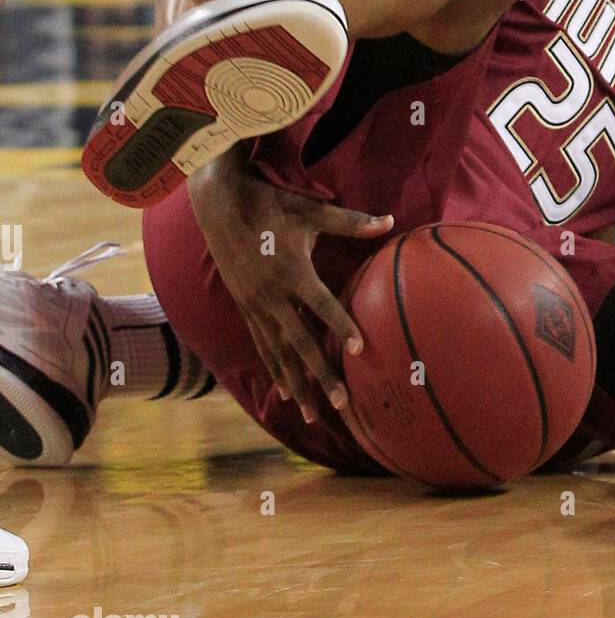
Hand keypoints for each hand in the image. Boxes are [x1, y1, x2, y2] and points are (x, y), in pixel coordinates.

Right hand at [188, 152, 393, 421]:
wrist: (219, 204)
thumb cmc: (271, 203)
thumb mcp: (311, 211)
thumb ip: (351, 222)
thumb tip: (392, 220)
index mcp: (292, 271)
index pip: (321, 304)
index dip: (340, 325)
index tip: (358, 349)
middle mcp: (271, 295)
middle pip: (300, 341)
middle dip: (321, 373)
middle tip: (341, 402)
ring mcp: (255, 305)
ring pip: (279, 353)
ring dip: (298, 383)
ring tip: (315, 414)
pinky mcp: (245, 308)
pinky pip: (262, 345)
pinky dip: (275, 370)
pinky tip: (287, 392)